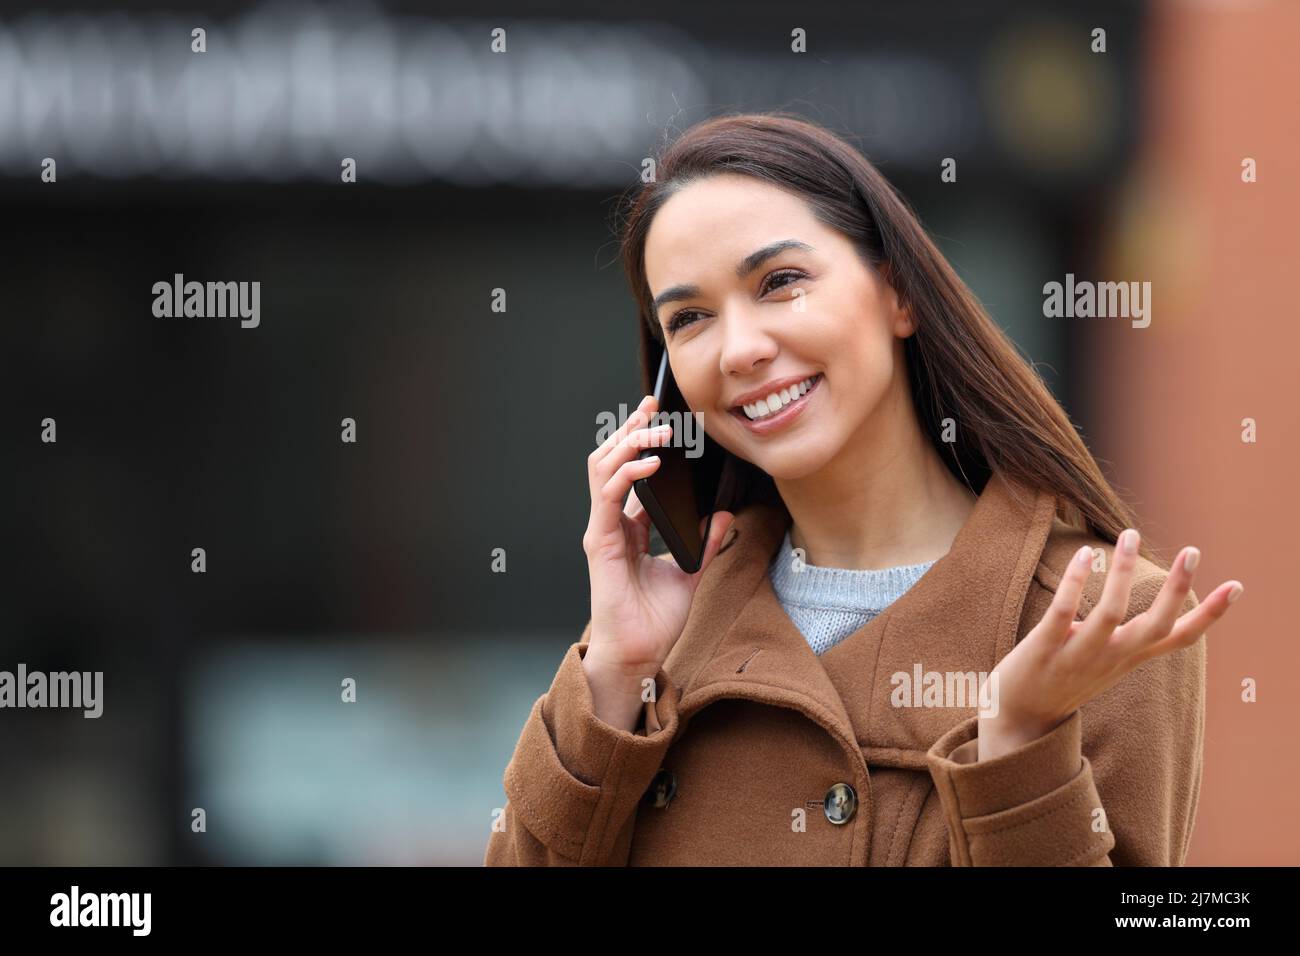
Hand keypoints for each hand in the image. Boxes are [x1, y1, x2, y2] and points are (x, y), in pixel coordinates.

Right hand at [581, 393, 733, 727]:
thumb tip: (723, 515)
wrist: (639, 654)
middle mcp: (612, 524)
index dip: (642, 443)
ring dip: (627, 443)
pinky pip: (608, 496)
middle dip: (630, 430)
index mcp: (629, 529)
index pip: (630, 474)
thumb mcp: (691, 573)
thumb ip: (706, 543)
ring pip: (603, 470)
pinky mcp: (600, 542)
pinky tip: (651, 463)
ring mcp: (602, 531)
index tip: (663, 419)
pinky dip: (628, 474)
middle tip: (652, 407)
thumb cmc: (655, 621)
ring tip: (653, 428)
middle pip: (610, 462)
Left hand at [978, 528, 1242, 760]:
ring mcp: (1078, 655)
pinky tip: (1082, 554)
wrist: (1018, 721)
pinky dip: (1075, 583)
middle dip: (1177, 589)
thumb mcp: (1103, 663)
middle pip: (1155, 625)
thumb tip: (1129, 602)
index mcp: (1128, 658)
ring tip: (1129, 534)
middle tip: (1192, 550)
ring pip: (1111, 613)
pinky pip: (1063, 613)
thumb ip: (1121, 638)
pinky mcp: (1044, 649)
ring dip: (1122, 572)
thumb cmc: (1062, 682)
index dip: (1209, 615)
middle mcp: (1110, 658)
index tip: (1236, 586)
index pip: (1178, 638)